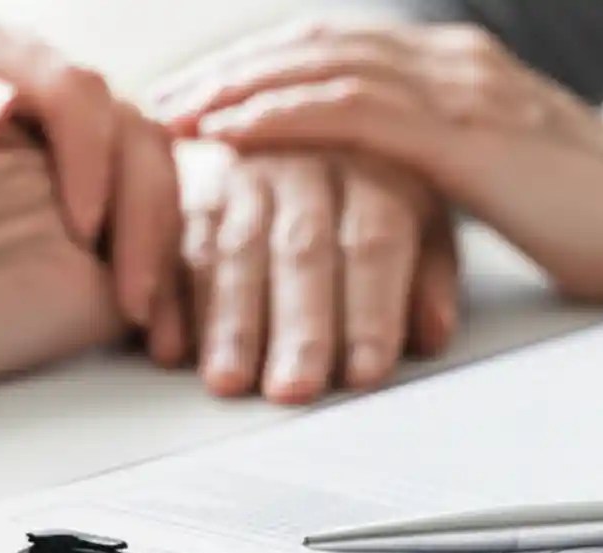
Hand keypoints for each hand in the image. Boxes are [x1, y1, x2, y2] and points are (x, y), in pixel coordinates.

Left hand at [0, 16, 183, 360]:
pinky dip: (153, 257)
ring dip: (162, 245)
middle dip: (145, 218)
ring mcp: (73, 122)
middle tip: (133, 300)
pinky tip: (149, 313)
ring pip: (154, 170)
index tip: (81, 229)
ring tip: (151, 321)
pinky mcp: (85, 165)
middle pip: (135, 133)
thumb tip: (3, 107)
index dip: (90, 158)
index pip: (75, 89)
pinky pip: (140, 204)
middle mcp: (45, 78)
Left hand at [160, 23, 602, 300]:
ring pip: (320, 67)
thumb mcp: (509, 173)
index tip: (210, 97)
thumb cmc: (597, 213)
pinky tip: (232, 131)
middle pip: (314, 44)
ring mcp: (456, 88)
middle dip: (234, 69)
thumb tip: (400, 181)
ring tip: (179, 113)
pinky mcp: (460, 133)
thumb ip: (451, 159)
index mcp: (459, 67)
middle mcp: (450, 60)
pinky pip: (349, 111)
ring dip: (239, 87)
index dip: (266, 68)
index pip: (340, 51)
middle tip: (170, 98)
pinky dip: (282, 115)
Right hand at [176, 141, 458, 402]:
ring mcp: (241, 171)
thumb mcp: (419, 214)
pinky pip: (175, 242)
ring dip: (229, 321)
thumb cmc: (367, 182)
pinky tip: (170, 348)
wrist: (288, 113)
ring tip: (228, 381)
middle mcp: (305, 162)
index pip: (374, 241)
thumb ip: (429, 276)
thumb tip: (432, 335)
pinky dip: (170, 296)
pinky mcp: (185, 185)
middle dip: (297, 325)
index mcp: (376, 168)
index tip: (366, 373)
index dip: (370, 310)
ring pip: (234, 248)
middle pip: (302, 248)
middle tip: (295, 388)